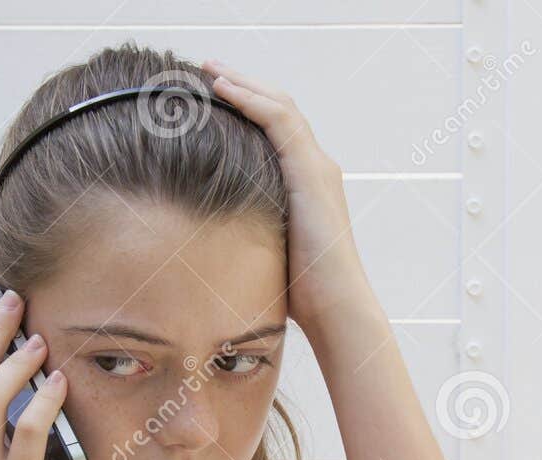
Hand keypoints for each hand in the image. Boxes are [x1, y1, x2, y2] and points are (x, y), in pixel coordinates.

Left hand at [201, 59, 376, 337]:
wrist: (335, 308)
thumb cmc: (302, 296)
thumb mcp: (267, 251)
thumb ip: (250, 232)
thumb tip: (209, 239)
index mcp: (308, 185)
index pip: (277, 131)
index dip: (247, 106)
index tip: (212, 95)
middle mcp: (317, 168)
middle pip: (279, 109)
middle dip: (243, 85)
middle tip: (206, 68)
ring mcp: (317, 168)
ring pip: (279, 106)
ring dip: (242, 83)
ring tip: (208, 69)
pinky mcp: (312, 173)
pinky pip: (279, 121)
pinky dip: (250, 100)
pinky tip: (221, 89)